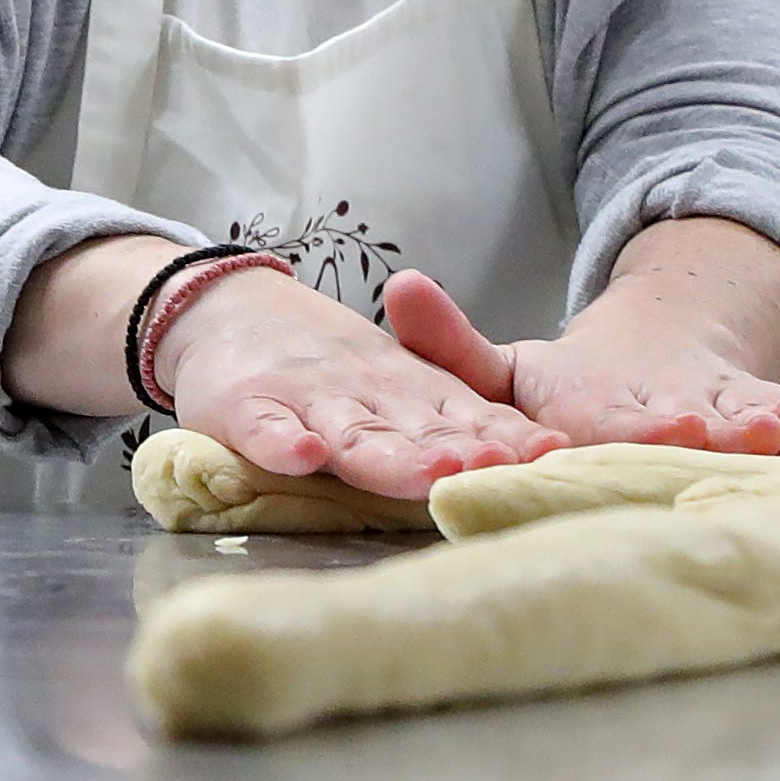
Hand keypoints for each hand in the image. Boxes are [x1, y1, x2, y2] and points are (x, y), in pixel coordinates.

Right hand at [156, 266, 565, 502]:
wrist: (229, 308)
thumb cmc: (324, 366)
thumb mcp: (394, 382)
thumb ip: (452, 419)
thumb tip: (548, 452)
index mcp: (407, 394)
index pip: (466, 418)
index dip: (505, 438)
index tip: (549, 454)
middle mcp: (365, 396)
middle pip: (417, 430)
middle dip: (460, 451)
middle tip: (500, 466)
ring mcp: (304, 402)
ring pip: (354, 434)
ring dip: (393, 456)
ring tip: (433, 471)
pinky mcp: (244, 407)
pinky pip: (263, 428)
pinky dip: (280, 443)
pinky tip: (301, 455)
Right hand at [383, 270, 779, 456]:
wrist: (627, 415)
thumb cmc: (560, 404)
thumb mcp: (499, 372)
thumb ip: (448, 340)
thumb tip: (400, 289)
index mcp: (600, 444)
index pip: (621, 445)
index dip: (648, 438)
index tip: (670, 423)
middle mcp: (671, 454)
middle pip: (702, 450)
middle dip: (730, 442)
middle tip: (756, 433)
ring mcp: (730, 440)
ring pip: (765, 441)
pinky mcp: (776, 426)